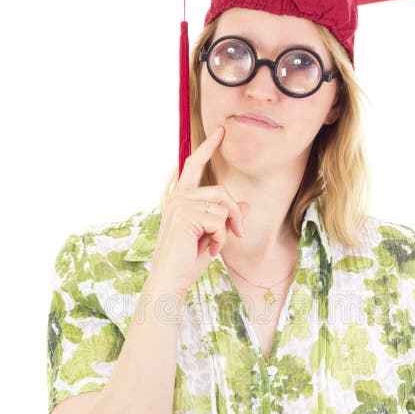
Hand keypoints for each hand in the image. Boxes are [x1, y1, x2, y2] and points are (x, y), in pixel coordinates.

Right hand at [149, 126, 249, 295]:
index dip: (208, 148)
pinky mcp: (185, 215)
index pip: (194, 166)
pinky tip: (209, 250)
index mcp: (178, 198)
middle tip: (238, 234)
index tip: (221, 132)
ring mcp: (179, 204)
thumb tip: (244, 204)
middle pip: (220, 190)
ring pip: (223, 205)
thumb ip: (224, 218)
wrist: (170, 281)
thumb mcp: (211, 236)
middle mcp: (176, 197)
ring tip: (215, 246)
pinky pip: (220, 219)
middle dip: (234, 213)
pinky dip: (221, 238)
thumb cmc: (186, 262)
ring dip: (227, 229)